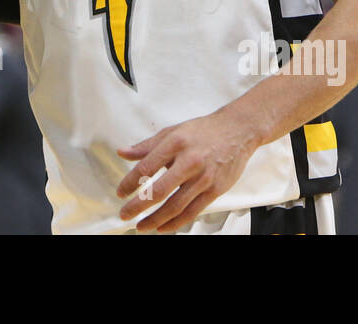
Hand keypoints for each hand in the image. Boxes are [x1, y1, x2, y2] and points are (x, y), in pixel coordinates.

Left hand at [115, 110, 258, 232]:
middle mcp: (189, 161)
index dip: (130, 183)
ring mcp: (204, 178)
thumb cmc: (203, 131)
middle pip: (159, 190)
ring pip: (176, 206)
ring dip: (156, 219)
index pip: (146, 167)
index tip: (120, 192)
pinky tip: (163, 227)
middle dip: (138, 206)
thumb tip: (122, 152)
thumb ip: (146, 146)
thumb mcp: (171, 132)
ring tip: (142, 226)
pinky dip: (176, 222)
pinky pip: (193, 211)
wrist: (237, 131)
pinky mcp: (215, 189)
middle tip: (125, 214)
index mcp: (175, 144)